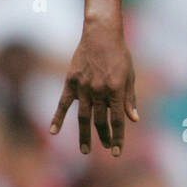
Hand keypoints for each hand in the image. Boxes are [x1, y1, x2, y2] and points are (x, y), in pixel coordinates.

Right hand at [50, 21, 137, 155]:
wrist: (101, 34)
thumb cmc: (119, 54)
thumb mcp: (129, 76)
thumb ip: (129, 99)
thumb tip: (133, 119)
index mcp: (116, 90)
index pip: (118, 120)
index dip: (118, 138)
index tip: (117, 152)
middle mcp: (99, 91)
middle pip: (101, 121)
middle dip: (104, 138)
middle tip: (106, 149)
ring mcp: (84, 87)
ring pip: (83, 117)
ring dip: (85, 135)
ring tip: (85, 150)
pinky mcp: (71, 82)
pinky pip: (63, 104)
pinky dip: (57, 118)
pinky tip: (53, 132)